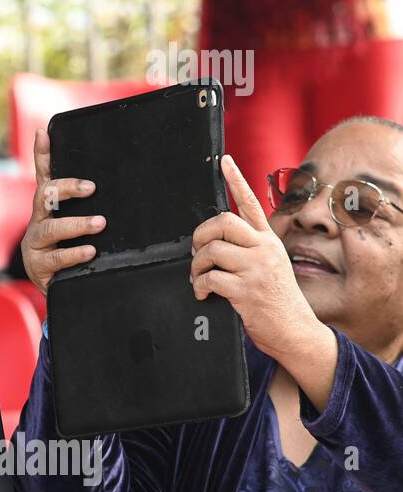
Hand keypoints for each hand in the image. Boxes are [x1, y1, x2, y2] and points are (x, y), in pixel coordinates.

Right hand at [21, 128, 104, 295]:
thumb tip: (129, 184)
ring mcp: (36, 244)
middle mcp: (38, 222)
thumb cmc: (75, 253)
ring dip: (76, 224)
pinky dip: (74, 254)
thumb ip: (92, 208)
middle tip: (91, 188)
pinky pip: (56, 259)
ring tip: (99, 223)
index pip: (43, 177)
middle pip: (44, 196)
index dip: (41, 154)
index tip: (44, 133)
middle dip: (66, 188)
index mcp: (48, 209)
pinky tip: (90, 252)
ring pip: (50, 228)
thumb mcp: (81, 227)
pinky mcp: (40, 267)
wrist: (63, 290)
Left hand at [190, 155, 326, 360]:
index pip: (252, 203)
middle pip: (223, 222)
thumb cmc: (274, 299)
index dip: (236, 179)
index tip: (224, 160)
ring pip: (212, 251)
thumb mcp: (268, 266)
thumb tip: (213, 240)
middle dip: (200, 236)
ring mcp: (257, 269)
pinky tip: (204, 294)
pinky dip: (199, 286)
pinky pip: (210, 278)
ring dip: (196, 266)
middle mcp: (264, 249)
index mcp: (268, 240)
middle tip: (196, 253)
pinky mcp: (247, 290)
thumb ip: (247, 249)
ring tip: (199, 278)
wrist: (294, 330)